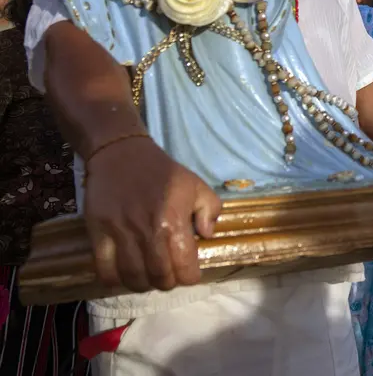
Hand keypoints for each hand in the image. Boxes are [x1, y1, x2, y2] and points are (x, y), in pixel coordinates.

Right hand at [83, 136, 221, 291]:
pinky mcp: (97, 233)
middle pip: (159, 277)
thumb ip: (210, 210)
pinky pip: (104, 269)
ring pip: (132, 277)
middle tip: (168, 276)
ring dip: (143, 284)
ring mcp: (120, 233)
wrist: (121, 154)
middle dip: (167, 282)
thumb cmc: (163, 172)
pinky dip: (114, 279)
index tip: (189, 273)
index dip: (190, 276)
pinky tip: (122, 274)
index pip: (185, 267)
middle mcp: (147, 231)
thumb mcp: (197, 185)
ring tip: (147, 277)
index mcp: (174, 221)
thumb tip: (207, 236)